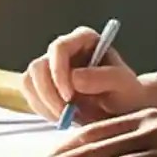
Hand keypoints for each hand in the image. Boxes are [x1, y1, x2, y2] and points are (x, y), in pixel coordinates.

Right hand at [20, 26, 156, 124]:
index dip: (59, 73)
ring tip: (67, 117)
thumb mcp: (125, 86)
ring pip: (29, 81)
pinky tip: (62, 117)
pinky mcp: (42, 84)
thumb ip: (105, 77)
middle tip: (66, 115)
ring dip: (44, 104)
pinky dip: (42, 110)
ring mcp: (50, 66)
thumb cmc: (127, 94)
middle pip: (38, 66)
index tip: (70, 98)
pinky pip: (30, 95)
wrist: (121, 111)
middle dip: (49, 94)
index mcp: (84, 39)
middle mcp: (64, 49)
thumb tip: (74, 77)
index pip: (59, 48)